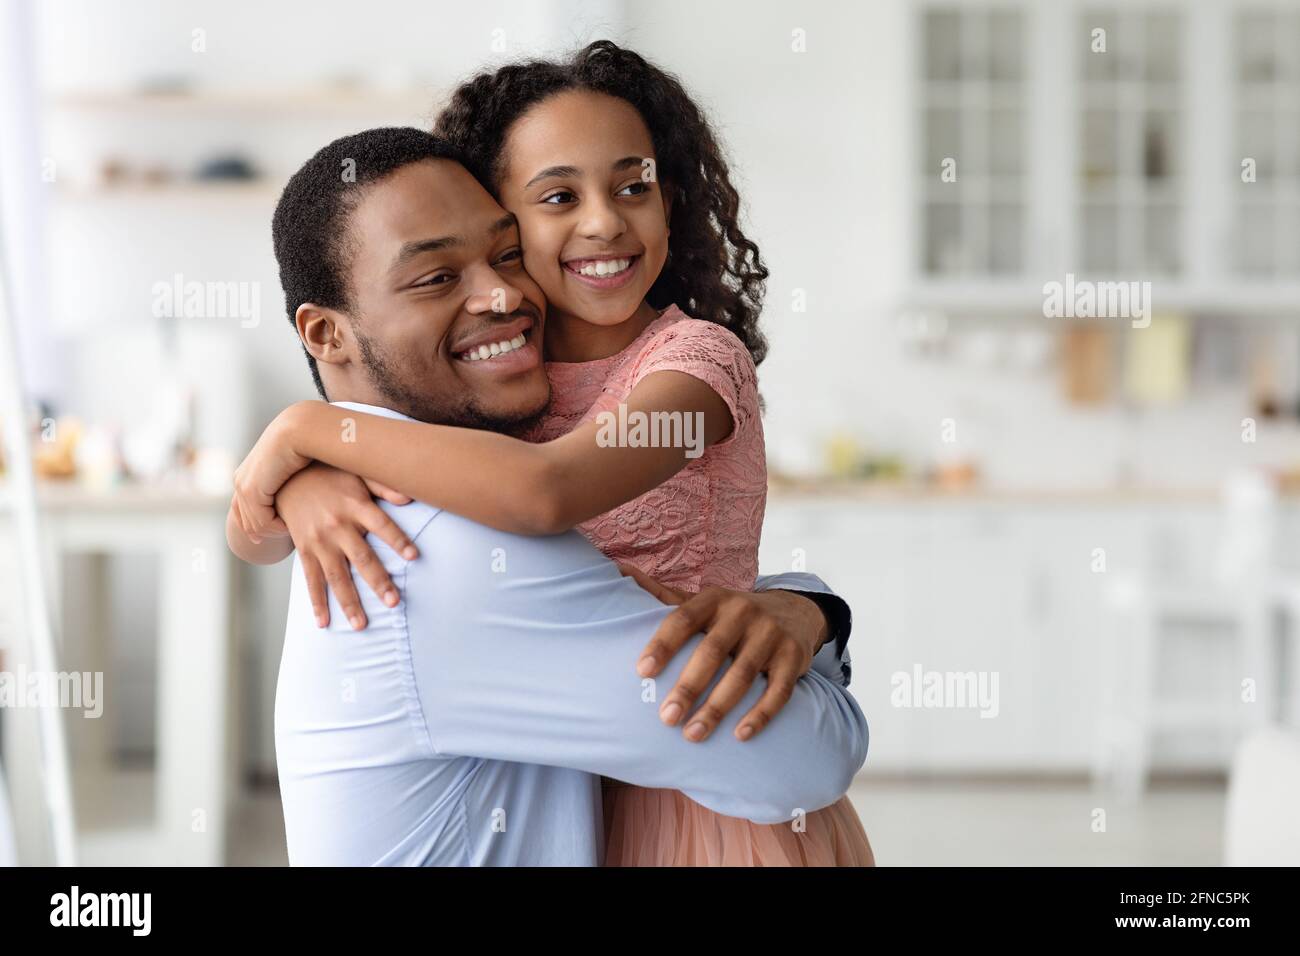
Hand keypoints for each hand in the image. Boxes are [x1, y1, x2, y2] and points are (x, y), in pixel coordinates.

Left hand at [231, 403, 316, 542]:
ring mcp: (243, 486)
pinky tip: (292, 524)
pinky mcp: (251, 490)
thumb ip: (290, 481)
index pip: (242, 507)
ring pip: (255, 524)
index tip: (259, 540)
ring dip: (275, 531)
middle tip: (281, 538)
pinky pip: (262, 522)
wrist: (301, 429)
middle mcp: (240, 480)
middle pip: (246, 519)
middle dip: (262, 533)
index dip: (252, 525)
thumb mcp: (294, 466)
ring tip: (294, 530)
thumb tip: (297, 488)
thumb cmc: (306, 444)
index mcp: (247, 473)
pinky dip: (278, 527)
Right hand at [277, 463, 418, 629]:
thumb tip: (410, 497)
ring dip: (349, 602)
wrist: (286, 479)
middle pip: (361, 557)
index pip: (381, 525)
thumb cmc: (332, 476)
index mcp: (355, 506)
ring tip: (362, 625)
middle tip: (394, 602)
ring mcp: (319, 541)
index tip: (414, 557)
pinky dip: (317, 602)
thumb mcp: (357, 473)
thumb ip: (384, 485)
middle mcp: (337, 526)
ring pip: (336, 576)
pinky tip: (324, 622)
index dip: (397, 540)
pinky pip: (311, 580)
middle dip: (378, 581)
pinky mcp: (304, 551)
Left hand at [618, 564, 827, 743]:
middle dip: (688, 687)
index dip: (663, 644)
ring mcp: (771, 634)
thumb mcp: (703, 601)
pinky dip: (760, 715)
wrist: (794, 612)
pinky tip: (740, 735)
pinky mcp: (794, 657)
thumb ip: (662, 595)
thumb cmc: (732, 616)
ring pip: (742, 676)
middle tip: (666, 718)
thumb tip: (617, 569)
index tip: (642, 672)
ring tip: (693, 735)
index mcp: (715, 599)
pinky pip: (778, 691)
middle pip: (711, 652)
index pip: (683, 619)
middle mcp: (744, 612)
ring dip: (717, 709)